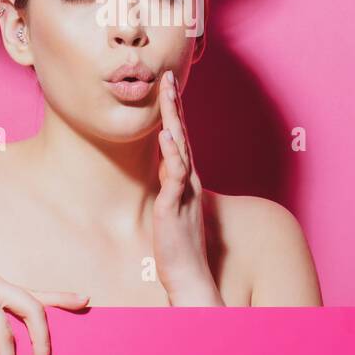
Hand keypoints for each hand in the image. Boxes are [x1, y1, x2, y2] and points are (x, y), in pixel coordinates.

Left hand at [153, 68, 223, 305]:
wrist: (188, 278)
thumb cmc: (179, 247)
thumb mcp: (172, 209)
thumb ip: (171, 186)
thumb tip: (165, 168)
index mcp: (185, 180)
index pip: (180, 138)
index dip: (174, 111)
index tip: (168, 85)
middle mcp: (188, 181)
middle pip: (182, 135)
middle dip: (174, 105)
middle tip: (168, 76)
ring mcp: (183, 193)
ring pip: (180, 149)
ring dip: (174, 121)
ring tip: (168, 95)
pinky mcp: (175, 207)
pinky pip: (175, 176)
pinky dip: (172, 154)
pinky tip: (167, 137)